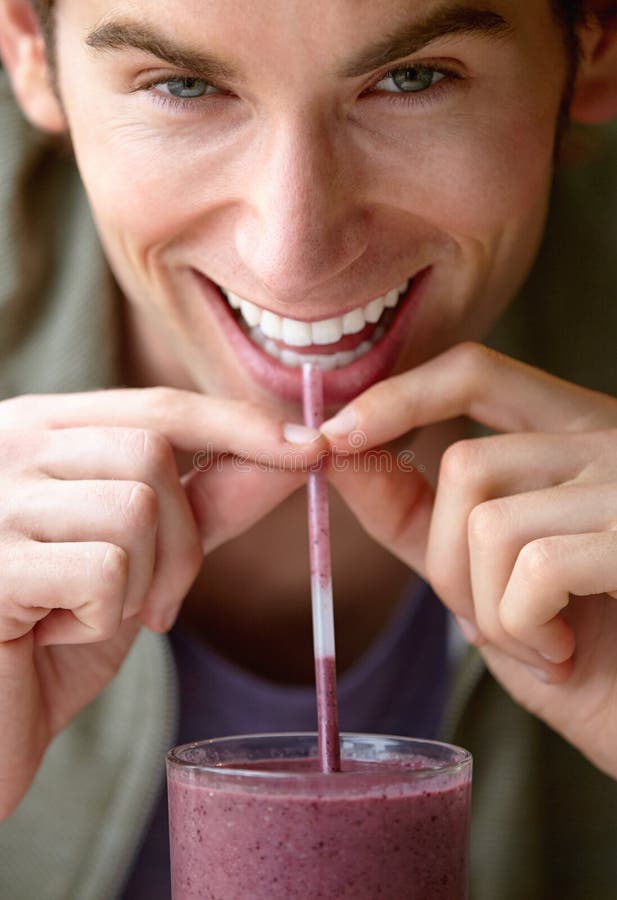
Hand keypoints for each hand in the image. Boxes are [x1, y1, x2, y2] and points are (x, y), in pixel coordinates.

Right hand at [0, 387, 321, 817]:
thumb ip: (206, 503)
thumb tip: (294, 454)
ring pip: (135, 506)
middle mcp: (7, 447)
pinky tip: (52, 633)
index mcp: (41, 432)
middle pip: (152, 454)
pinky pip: (106, 568)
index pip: (157, 407)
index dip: (237, 424)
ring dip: (142, 582)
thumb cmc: (55, 633)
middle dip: (181, 539)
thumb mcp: (141, 558)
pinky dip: (103, 617)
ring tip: (89, 615)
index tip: (308, 446)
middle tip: (155, 604)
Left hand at [321, 343, 616, 777]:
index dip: (397, 397)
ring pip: (489, 521)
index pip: (473, 374)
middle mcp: (607, 439)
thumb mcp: (485, 573)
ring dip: (488, 611)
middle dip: (447, 564)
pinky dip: (525, 628)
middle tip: (490, 624)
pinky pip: (534, 565)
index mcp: (572, 436)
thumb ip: (419, 514)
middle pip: (465, 465)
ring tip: (540, 646)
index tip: (331, 439)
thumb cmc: (585, 651)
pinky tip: (564, 654)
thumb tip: (337, 454)